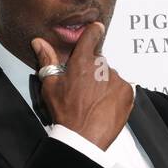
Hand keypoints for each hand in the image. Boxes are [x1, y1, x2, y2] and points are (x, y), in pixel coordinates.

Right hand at [31, 22, 132, 150]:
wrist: (83, 138)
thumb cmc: (66, 114)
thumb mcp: (51, 86)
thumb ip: (47, 60)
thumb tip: (39, 42)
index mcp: (82, 62)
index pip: (91, 37)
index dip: (93, 32)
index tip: (96, 28)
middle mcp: (102, 68)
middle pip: (99, 62)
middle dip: (93, 71)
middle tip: (84, 89)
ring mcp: (117, 80)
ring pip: (111, 76)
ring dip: (105, 84)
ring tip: (94, 101)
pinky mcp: (128, 93)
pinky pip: (122, 88)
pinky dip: (116, 94)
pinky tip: (104, 105)